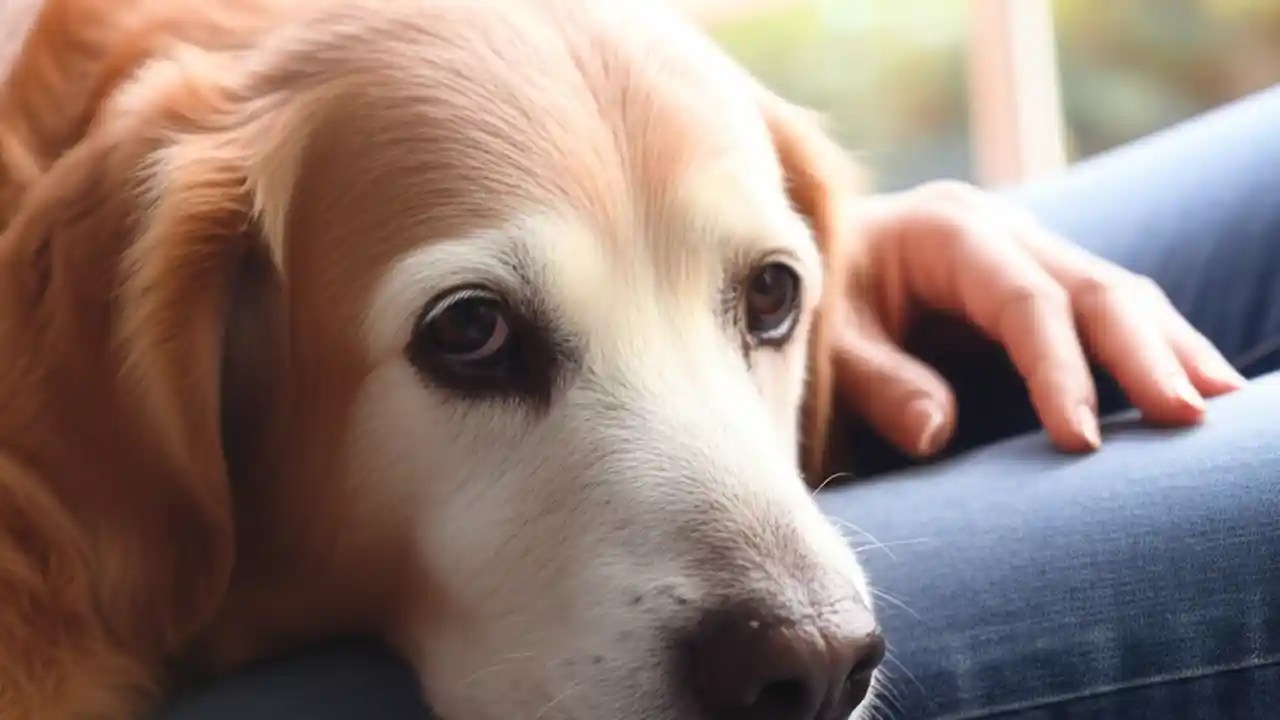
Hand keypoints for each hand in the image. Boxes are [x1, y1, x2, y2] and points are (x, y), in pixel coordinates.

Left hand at [833, 180, 1246, 455]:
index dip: (1059, 369)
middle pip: (1094, 288)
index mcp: (947, 232)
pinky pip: (1108, 312)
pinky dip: (1154, 348)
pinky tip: (1194, 385)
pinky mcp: (1039, 284)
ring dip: (1170, 349)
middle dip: (1146, 353)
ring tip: (1221, 406)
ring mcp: (1027, 253)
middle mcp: (1000, 232)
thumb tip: (938, 432)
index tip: (1080, 440)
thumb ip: (878, 382)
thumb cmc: (816, 306)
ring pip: (1119, 295)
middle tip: (1191, 416)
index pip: (1024, 300)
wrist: (814, 269)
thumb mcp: (826, 345)